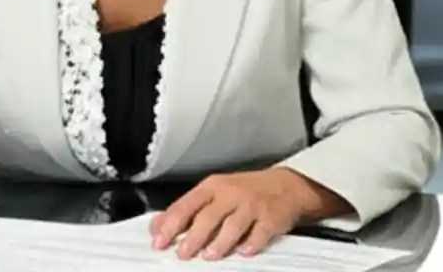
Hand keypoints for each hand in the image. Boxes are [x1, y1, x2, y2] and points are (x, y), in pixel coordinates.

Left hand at [149, 168, 342, 260]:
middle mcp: (230, 194)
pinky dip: (251, 243)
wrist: (285, 186)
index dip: (170, 224)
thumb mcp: (213, 193)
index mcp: (212, 187)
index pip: (186, 205)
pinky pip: (260, 232)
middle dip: (193, 237)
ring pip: (233, 224)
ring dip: (220, 242)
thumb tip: (157, 225)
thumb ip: (187, 209)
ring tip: (209, 256)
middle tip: (182, 253)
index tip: (159, 240)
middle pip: (208, 216)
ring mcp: (251, 205)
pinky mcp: (271, 218)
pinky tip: (243, 252)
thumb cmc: (244, 191)